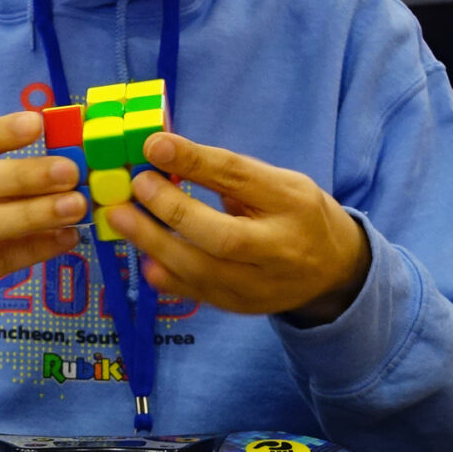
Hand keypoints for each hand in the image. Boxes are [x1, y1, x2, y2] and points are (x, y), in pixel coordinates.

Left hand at [107, 133, 372, 324]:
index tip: (155, 145)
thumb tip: (164, 152)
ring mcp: (259, 285)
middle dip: (173, 210)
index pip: (240, 179)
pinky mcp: (240, 306)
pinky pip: (198, 294)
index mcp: (292, 204)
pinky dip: (167, 278)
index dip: (195, 162)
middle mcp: (278, 249)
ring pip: (205, 271)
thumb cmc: (296, 214)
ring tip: (120, 218)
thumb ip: (228, 171)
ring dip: (156, 244)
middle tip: (137, 185)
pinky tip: (144, 258)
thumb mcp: (278, 182)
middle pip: (223, 236)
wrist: (332, 270)